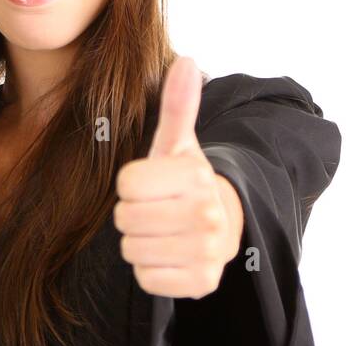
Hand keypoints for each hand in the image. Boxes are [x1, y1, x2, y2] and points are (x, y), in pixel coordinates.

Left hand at [113, 56, 241, 298]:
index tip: (152, 184)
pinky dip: (151, 270)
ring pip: (132, 250)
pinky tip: (170, 256)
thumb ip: (177, 105)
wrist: (221, 226)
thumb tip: (187, 60)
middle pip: (125, 218)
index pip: (126, 185)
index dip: (131, 185)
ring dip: (139, 242)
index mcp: (195, 176)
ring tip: (162, 232)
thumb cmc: (183, 183)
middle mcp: (207, 214)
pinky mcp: (201, 284)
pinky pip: (146, 279)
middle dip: (132, 215)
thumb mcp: (176, 145)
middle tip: (156, 210)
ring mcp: (207, 252)